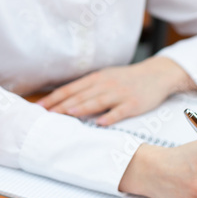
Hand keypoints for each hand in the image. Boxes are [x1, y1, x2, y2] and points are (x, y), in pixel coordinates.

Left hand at [36, 57, 196, 125]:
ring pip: (97, 101)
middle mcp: (105, 84)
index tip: (40, 107)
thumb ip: (87, 88)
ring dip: (82, 107)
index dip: (54, 98)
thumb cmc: (126, 79)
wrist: (156, 74)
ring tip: (68, 114)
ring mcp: (120, 94)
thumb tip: (63, 100)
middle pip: (80, 96)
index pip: (70, 89)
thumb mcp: (105, 78)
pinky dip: (110, 117)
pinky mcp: (134, 104)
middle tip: (46, 115)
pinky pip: (120, 111)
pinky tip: (101, 123)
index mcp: (96, 78)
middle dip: (61, 105)